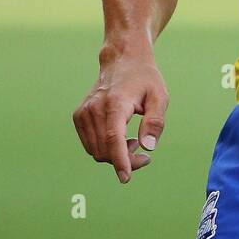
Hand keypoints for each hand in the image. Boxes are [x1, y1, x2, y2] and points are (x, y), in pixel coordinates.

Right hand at [73, 50, 168, 182]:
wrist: (123, 61)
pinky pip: (90, 145)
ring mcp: (83, 113)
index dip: (120, 161)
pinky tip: (120, 137)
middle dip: (126, 160)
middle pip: (106, 150)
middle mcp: (95, 108)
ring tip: (133, 140)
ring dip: (115, 155)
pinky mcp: (78, 116)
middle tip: (144, 155)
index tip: (126, 178)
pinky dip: (105, 148)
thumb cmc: (145, 79)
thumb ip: (155, 122)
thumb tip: (148, 147)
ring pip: (97, 151)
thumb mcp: (160, 96)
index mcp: (115, 103)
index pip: (114, 138)